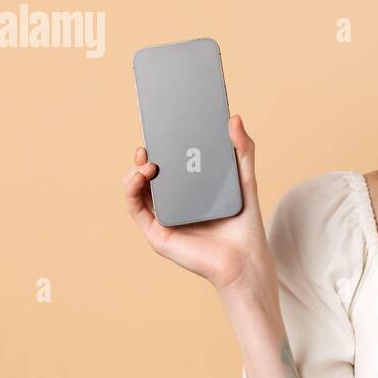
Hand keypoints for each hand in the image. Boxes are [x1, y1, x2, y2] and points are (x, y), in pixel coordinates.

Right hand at [122, 114, 274, 295]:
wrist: (245, 259)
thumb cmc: (245, 223)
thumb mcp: (245, 179)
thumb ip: (242, 150)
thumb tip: (235, 117)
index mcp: (190, 189)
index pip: (170, 163)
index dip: (162, 144)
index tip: (162, 125)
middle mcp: (174, 202)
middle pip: (150, 173)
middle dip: (145, 154)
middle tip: (150, 139)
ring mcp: (163, 217)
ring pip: (138, 188)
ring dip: (136, 170)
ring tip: (148, 160)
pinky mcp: (156, 233)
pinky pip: (135, 207)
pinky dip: (132, 189)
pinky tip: (141, 175)